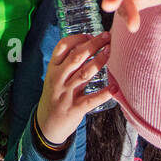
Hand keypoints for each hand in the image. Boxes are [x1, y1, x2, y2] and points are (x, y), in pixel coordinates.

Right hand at [35, 31, 112, 145]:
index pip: (62, 47)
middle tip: (107, 37)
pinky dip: (104, 94)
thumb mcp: (55, 79)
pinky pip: (91, 100)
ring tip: (110, 52)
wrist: (46, 126)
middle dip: (93, 45)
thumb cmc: (55, 97)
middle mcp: (58, 79)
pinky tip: (115, 88)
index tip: (90, 35)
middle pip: (76, 57)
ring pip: (84, 74)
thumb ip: (69, 65)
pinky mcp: (74, 109)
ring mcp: (66, 94)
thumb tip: (89, 45)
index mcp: (52, 69)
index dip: (77, 38)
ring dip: (99, 61)